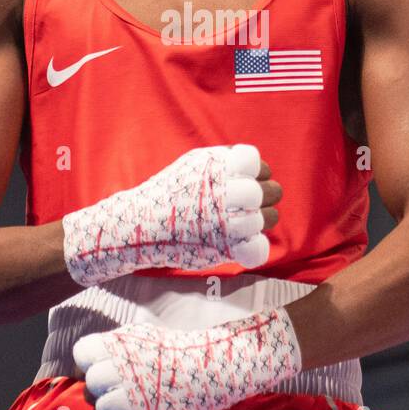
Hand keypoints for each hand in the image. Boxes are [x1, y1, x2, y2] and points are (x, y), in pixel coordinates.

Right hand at [62, 144, 282, 284]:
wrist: (140, 224)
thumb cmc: (169, 192)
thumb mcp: (193, 163)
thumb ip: (224, 161)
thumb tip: (253, 164)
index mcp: (218, 167)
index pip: (256, 161)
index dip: (257, 170)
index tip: (246, 179)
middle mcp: (225, 191)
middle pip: (268, 190)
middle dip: (263, 196)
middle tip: (249, 204)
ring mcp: (226, 221)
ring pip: (268, 218)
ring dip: (260, 221)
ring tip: (244, 223)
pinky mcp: (224, 248)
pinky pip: (259, 249)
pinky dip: (254, 248)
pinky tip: (242, 244)